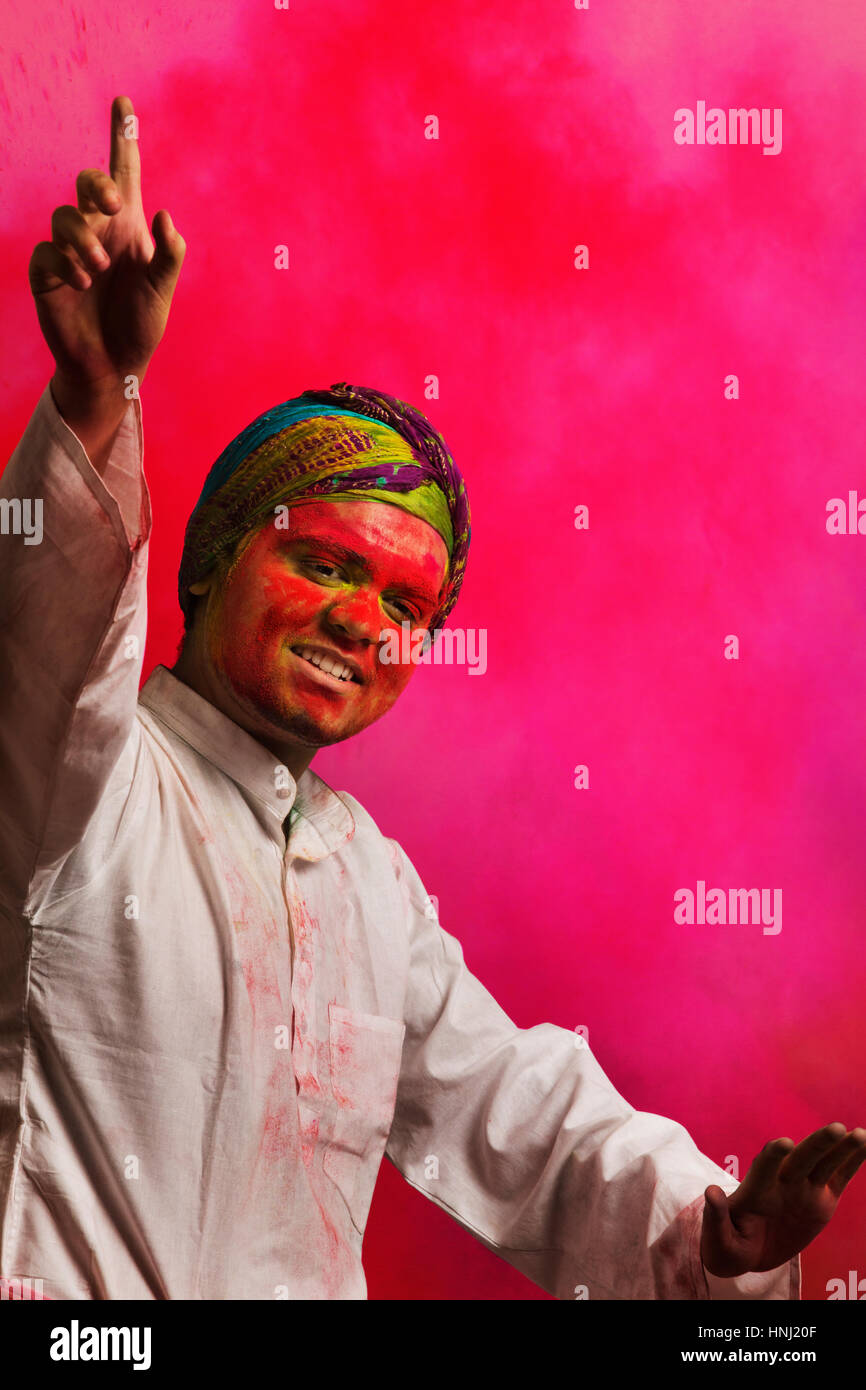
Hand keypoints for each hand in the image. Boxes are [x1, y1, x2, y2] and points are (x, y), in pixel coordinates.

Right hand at [28, 95, 184, 394]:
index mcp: (128, 228)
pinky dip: (65, 264)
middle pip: (88, 182)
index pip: (124, 174)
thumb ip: (169, 256)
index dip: (123, 137)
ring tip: (97, 270)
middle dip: (97, 185)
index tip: (124, 102)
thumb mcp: (162, 292)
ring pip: (64, 216)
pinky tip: (81, 284)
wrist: (113, 365)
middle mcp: (98, 231)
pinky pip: (48, 252)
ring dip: (83, 239)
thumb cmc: (140, 326)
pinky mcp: (48, 273)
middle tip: (114, 206)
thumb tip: (167, 217)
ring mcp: (69, 250)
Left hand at [701, 1122, 865, 1276]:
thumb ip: (716, 1217)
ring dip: (841, 1148)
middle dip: (816, 1144)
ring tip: (859, 1134)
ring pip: (824, 1164)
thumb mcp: (718, 1239)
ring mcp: (803, 1189)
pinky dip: (852, 1161)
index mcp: (755, 1192)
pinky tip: (864, 1143)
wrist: (746, 1250)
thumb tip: (711, 1191)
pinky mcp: (820, 1199)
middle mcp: (781, 1184)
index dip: (772, 1156)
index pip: (763, 1169)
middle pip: (800, 1160)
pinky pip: (839, 1177)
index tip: (784, 1143)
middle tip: (835, 1129)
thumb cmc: (727, 1244)